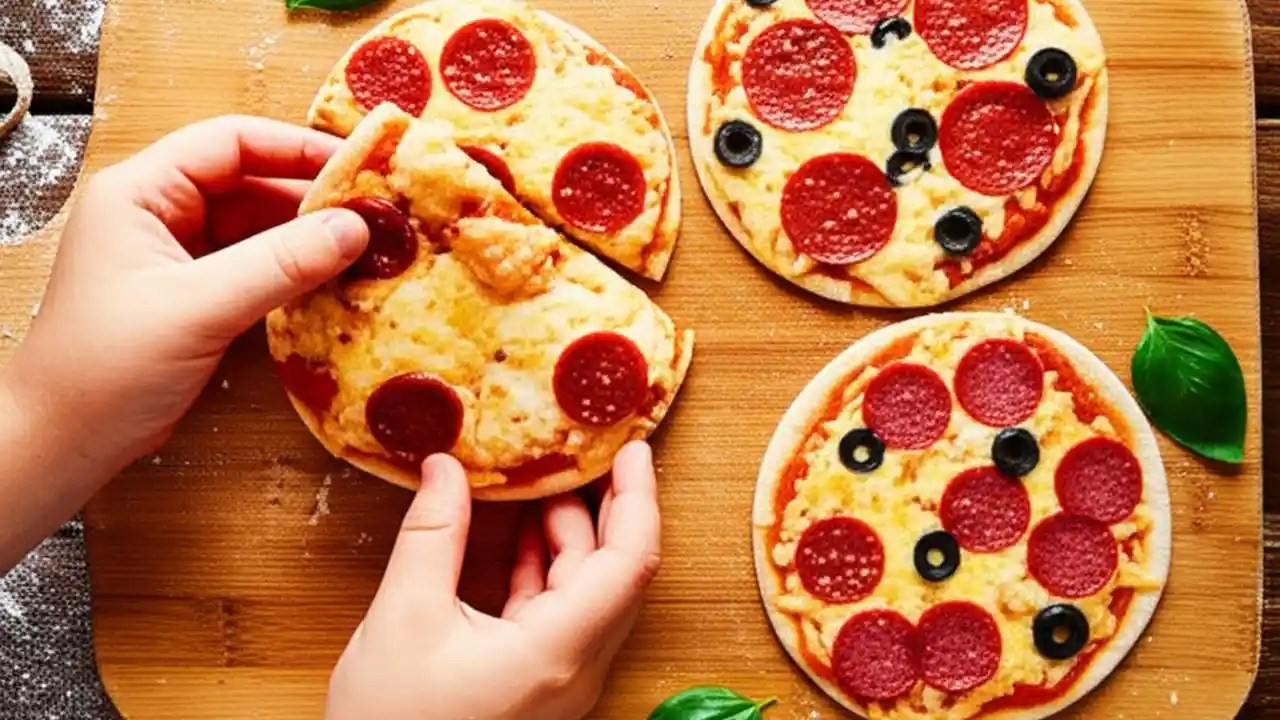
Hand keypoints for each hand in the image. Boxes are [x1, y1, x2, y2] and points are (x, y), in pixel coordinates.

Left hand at [8, 116, 368, 469]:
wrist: (62, 442)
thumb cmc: (107, 369)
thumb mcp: (201, 308)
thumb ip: (282, 264)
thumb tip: (355, 228)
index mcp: (139, 192)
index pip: (229, 143)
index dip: (295, 147)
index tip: (356, 164)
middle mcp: (156, 213)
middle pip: (248, 181)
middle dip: (310, 194)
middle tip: (375, 211)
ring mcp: (173, 254)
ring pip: (254, 225)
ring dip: (306, 235)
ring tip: (365, 245)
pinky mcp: (190, 294)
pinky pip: (252, 265)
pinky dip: (292, 270)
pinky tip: (331, 279)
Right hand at [326, 442, 662, 719]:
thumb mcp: (404, 617)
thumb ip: (433, 535)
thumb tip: (448, 467)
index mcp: (558, 651)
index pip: (631, 562)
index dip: (638, 498)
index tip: (631, 449)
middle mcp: (575, 669)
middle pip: (619, 575)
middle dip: (609, 508)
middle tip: (592, 454)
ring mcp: (560, 682)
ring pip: (591, 595)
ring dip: (575, 537)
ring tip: (548, 484)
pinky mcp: (538, 687)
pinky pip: (563, 617)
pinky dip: (551, 570)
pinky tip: (526, 537)